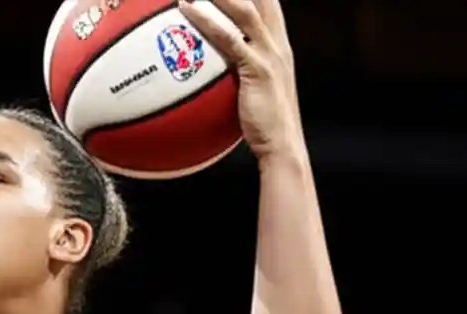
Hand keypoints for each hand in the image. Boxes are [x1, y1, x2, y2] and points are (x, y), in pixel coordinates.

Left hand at [179, 0, 300, 158]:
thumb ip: (238, 73)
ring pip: (246, 10)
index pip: (269, 4)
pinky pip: (229, 39)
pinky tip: (186, 9)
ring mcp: (270, 55)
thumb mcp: (253, 92)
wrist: (280, 146)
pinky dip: (206, 21)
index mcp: (279, 45)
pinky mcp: (258, 69)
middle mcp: (278, 43)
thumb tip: (208, 71)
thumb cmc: (262, 125)